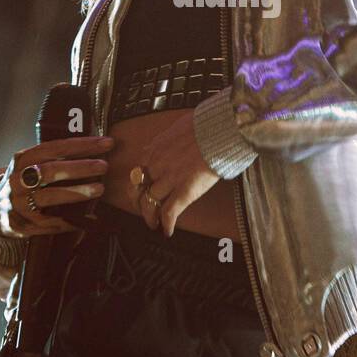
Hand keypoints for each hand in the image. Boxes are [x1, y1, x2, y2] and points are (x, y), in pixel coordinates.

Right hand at [0, 136, 114, 236]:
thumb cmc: (24, 182)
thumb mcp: (31, 165)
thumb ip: (55, 157)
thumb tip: (95, 147)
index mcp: (22, 159)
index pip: (54, 147)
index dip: (82, 145)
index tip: (106, 143)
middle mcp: (17, 179)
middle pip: (50, 171)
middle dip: (79, 167)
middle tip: (104, 166)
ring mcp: (17, 203)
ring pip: (49, 197)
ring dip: (76, 193)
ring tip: (99, 190)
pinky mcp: (21, 225)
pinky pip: (50, 223)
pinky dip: (70, 221)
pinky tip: (89, 218)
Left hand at [135, 113, 220, 236]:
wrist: (220, 130)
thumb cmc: (206, 125)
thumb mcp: (179, 127)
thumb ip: (171, 140)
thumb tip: (174, 142)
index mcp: (154, 149)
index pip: (137, 172)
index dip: (137, 186)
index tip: (140, 192)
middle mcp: (157, 165)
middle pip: (138, 190)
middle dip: (138, 203)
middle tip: (143, 210)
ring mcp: (169, 179)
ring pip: (149, 203)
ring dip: (150, 216)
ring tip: (153, 224)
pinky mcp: (184, 191)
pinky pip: (169, 212)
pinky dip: (166, 224)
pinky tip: (168, 231)